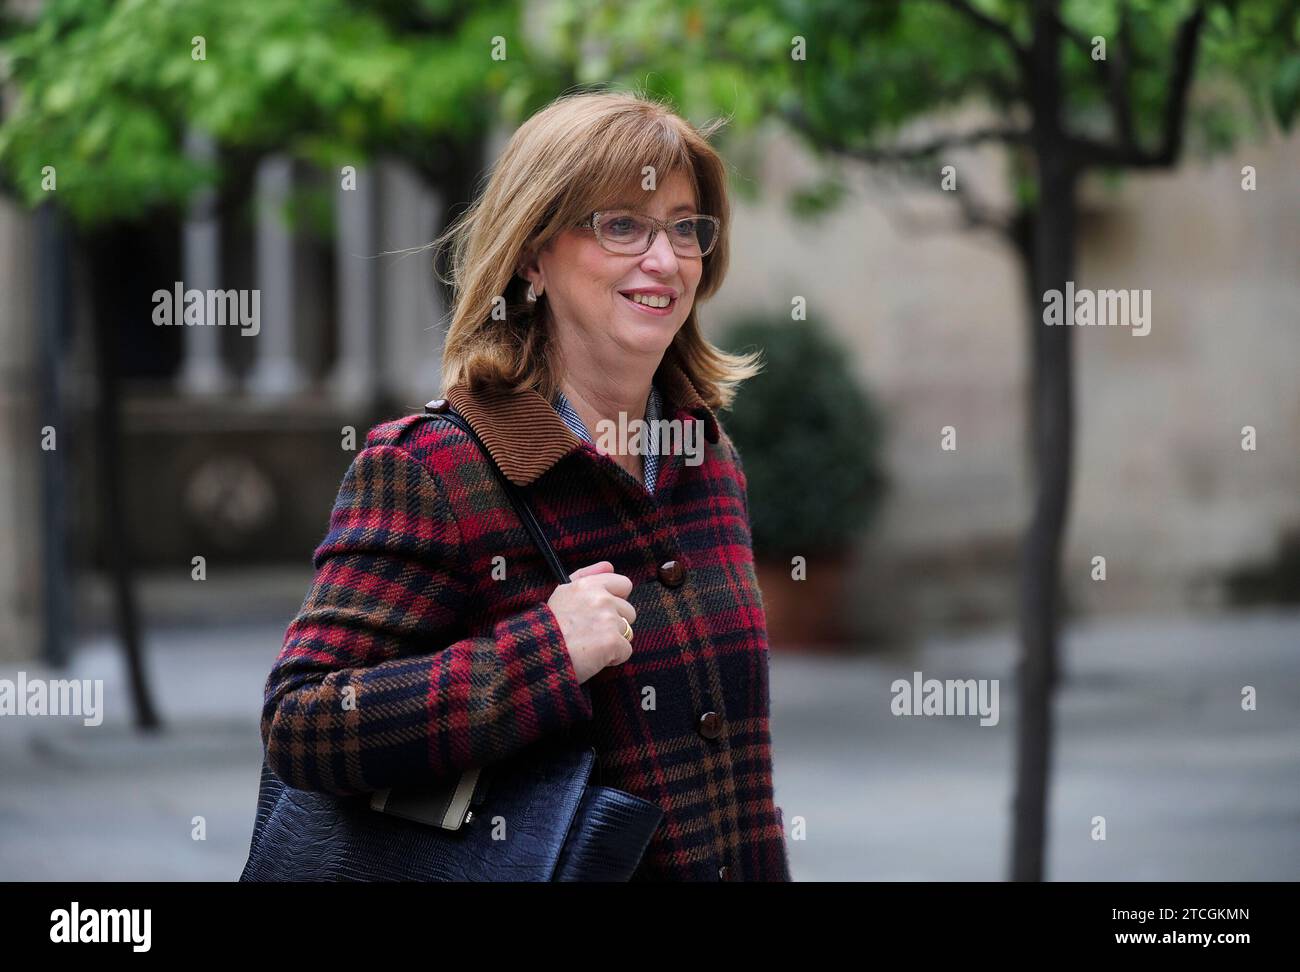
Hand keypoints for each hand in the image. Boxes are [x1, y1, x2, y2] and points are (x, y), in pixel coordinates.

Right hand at [547, 561, 635, 683]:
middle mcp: (601, 598)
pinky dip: (614, 657)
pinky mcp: (613, 641)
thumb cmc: (550, 626)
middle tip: (593, 632)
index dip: (617, 599)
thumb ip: (586, 575)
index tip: (605, 610)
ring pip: (627, 632)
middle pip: (628, 611)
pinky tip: (595, 657)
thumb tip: (609, 566)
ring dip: (614, 640)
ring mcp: (609, 620)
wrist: (541, 653)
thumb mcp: (563, 592)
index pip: (624, 584)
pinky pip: (625, 651)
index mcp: (589, 585)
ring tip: (591, 645)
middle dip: (616, 623)